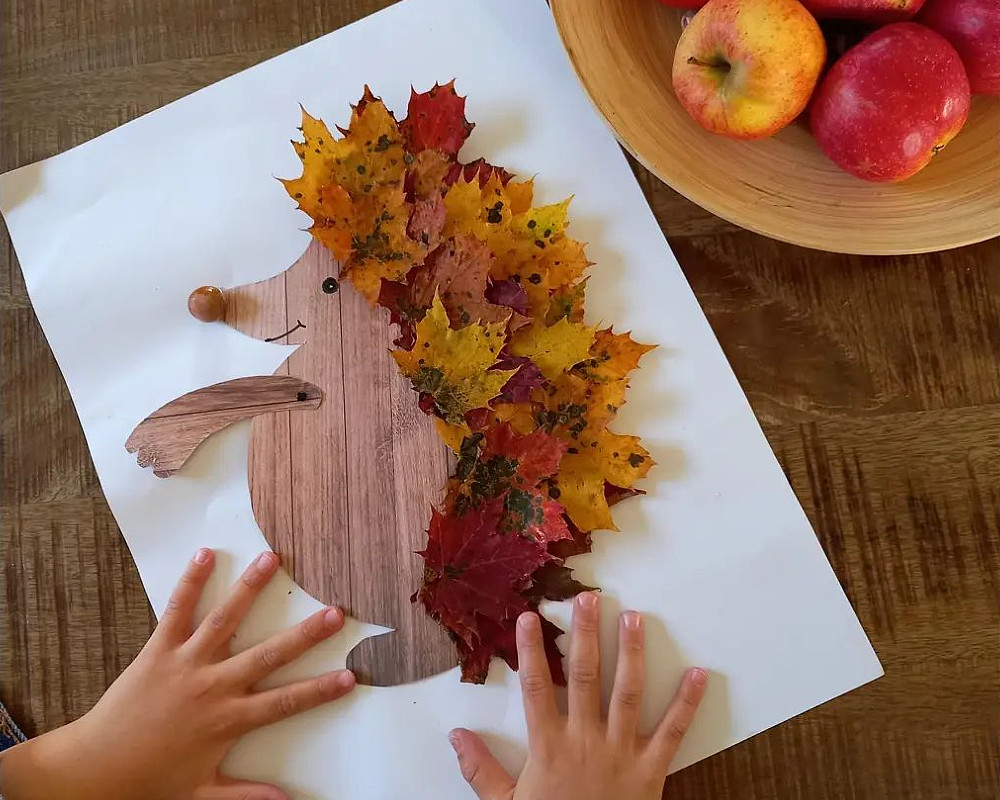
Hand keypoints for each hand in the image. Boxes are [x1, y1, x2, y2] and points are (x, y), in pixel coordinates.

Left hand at [1, 548, 354, 799]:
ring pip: (226, 620)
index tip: (350, 676)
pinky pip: (176, 611)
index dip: (320, 690)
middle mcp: (213, 686)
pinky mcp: (159, 650)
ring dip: (251, 588)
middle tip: (334, 613)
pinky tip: (206, 555)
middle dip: (305, 634)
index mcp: (228, 720)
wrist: (95, 770)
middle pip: (268, 655)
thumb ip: (245, 795)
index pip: (285, 702)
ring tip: (272, 559)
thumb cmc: (149, 781)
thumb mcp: (202, 792)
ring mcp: (186, 664)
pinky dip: (191, 582)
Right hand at [449, 593, 706, 799]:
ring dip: (631, 652)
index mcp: (549, 747)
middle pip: (585, 677)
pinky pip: (672, 732)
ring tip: (634, 617)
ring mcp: (621, 753)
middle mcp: (586, 741)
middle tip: (589, 597)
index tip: (528, 617)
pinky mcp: (651, 770)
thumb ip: (480, 770)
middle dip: (586, 634)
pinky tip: (699, 673)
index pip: (536, 688)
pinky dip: (687, 703)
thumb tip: (455, 735)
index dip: (531, 651)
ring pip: (627, 693)